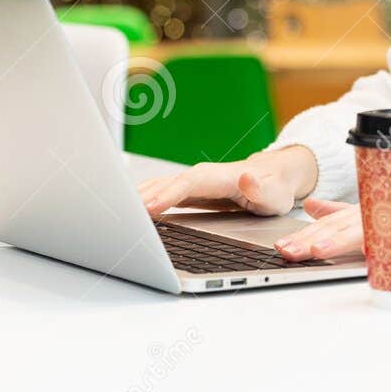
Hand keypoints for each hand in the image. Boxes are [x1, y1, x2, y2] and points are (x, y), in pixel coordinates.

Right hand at [137, 145, 317, 217]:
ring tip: (116, 214)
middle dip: (143, 198)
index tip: (150, 208)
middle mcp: (202, 176)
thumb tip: (247, 178)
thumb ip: (261, 189)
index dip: (168, 194)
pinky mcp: (188, 191)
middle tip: (119, 215)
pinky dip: (144, 201)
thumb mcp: (275, 193)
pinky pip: (161, 193)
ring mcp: (193, 182)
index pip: (189, 183)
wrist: (275, 177)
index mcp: (220, 176)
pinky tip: (129, 211)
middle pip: (167, 184)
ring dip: (138, 199)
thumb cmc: (275, 188)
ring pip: (160, 187)